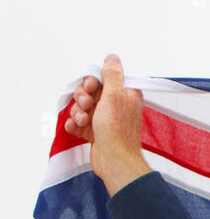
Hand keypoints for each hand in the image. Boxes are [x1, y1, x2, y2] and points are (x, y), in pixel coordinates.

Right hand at [64, 54, 151, 195]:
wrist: (114, 161)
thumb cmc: (116, 130)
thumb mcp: (115, 96)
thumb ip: (112, 75)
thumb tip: (112, 57)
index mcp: (125, 95)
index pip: (101, 79)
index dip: (91, 82)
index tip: (91, 88)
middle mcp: (116, 106)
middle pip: (88, 92)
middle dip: (82, 98)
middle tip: (87, 108)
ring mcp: (104, 120)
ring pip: (81, 107)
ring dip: (78, 113)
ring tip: (85, 122)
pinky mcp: (95, 132)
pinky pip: (78, 122)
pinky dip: (75, 125)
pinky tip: (78, 130)